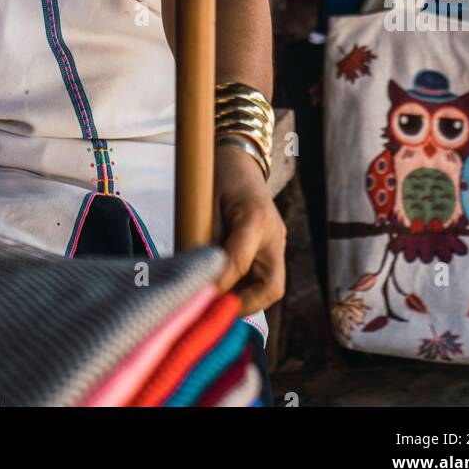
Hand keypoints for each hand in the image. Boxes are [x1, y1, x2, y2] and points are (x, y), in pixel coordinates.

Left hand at [212, 140, 286, 314]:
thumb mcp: (205, 201)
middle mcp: (273, 234)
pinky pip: (263, 279)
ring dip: (243, 300)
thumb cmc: (218, 175)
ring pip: (270, 288)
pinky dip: (244, 291)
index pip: (239, 260)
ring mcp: (276, 243)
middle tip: (214, 310)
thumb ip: (202, 238)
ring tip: (214, 303)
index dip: (219, 282)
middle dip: (245, 305)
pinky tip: (222, 290)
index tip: (199, 293)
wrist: (240, 158)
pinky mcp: (272, 249)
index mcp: (255, 216)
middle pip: (272, 287)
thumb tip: (192, 275)